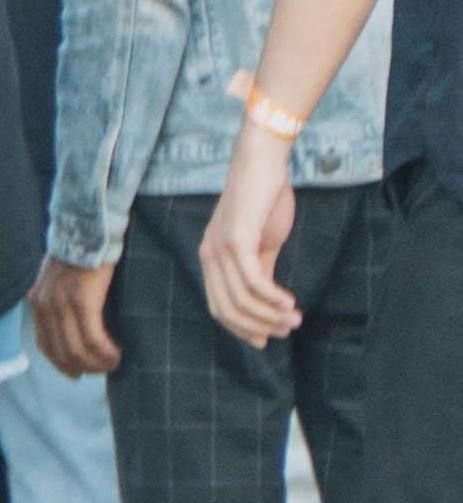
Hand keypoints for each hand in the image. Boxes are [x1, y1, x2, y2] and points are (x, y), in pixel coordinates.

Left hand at [30, 255, 120, 381]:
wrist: (88, 230)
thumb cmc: (81, 255)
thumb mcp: (61, 281)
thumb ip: (61, 303)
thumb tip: (76, 329)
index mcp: (37, 302)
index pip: (45, 345)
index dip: (62, 364)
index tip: (78, 374)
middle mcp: (43, 306)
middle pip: (61, 352)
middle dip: (84, 368)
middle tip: (104, 370)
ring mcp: (61, 304)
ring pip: (77, 349)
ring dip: (98, 362)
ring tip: (114, 362)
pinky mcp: (82, 301)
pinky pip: (93, 338)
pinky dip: (106, 351)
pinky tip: (117, 353)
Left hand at [199, 140, 304, 347]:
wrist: (263, 163)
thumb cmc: (265, 200)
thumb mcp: (263, 242)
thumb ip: (262, 270)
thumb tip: (268, 303)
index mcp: (211, 258)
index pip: (219, 306)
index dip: (241, 328)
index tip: (267, 340)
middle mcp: (208, 255)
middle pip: (226, 309)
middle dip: (257, 327)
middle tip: (287, 330)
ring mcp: (219, 248)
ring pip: (240, 299)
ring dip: (269, 316)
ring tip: (294, 320)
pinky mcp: (236, 239)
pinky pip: (252, 281)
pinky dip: (271, 298)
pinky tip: (289, 303)